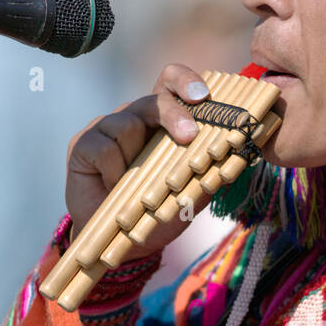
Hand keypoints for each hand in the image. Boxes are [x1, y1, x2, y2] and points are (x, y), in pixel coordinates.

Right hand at [65, 64, 211, 260]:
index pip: (171, 84)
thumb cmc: (155, 213)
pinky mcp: (83, 144)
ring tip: (139, 185)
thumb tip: (242, 154)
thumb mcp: (190, 194)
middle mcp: (133, 116)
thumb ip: (210, 172)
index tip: (202, 95)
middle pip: (153, 100)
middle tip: (188, 136)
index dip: (186, 81)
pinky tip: (116, 187)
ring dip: (139, 158)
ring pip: (127, 124)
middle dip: (173, 115)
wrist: (116, 244)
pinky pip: (105, 147)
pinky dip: (116, 171)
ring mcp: (106, 127)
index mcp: (161, 121)